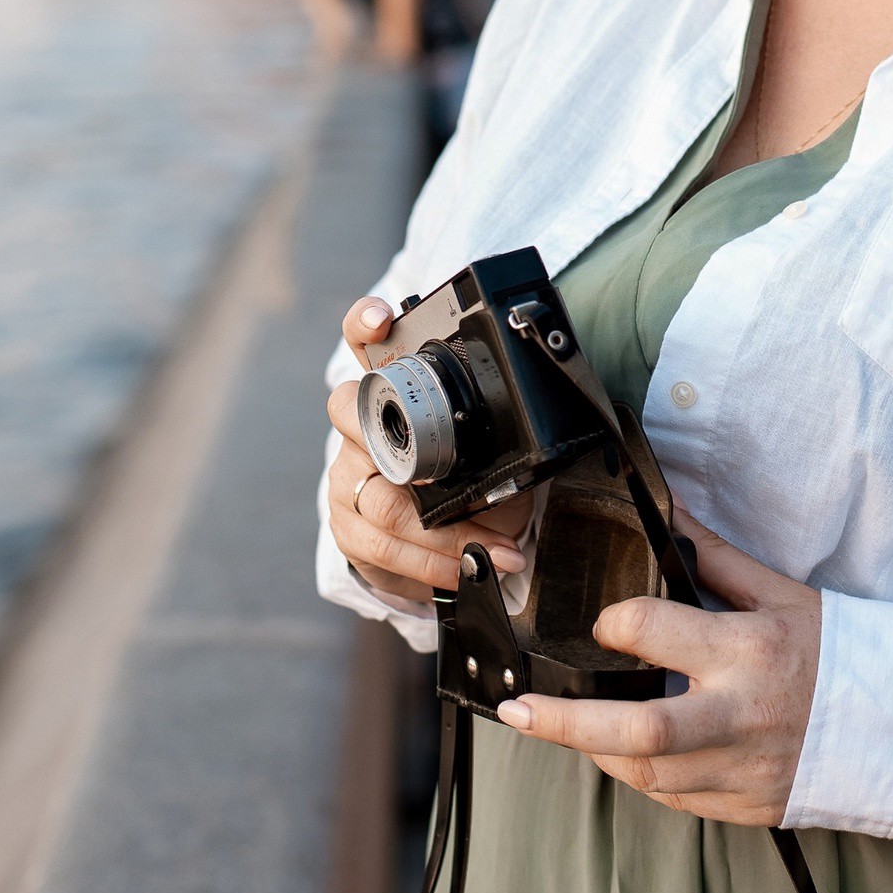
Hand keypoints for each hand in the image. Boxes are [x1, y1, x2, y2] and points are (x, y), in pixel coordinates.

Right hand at [326, 295, 532, 602]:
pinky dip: (430, 565)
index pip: (365, 341)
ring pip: (379, 502)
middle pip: (352, 417)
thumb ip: (503, 438)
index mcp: (391, 390)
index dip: (366, 322)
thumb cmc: (461, 475)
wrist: (424, 532)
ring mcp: (347, 473)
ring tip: (493, 552)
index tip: (381, 319)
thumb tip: (547, 455)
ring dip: (443, 538)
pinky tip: (464, 573)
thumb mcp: (487, 449)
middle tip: (444, 477)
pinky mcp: (346, 524)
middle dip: (404, 451)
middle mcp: (358, 425)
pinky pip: (380, 547)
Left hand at [496, 510, 821, 826]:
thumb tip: (670, 508)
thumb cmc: (839, 651)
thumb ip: (716, 558)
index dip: (618, 623)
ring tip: (556, 725)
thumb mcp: (781, 592)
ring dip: (593, 750)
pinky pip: (674, 798)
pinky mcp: (746, 806)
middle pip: (638, 731)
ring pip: (646, 775)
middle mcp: (741, 715)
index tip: (607, 622)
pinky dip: (639, 775)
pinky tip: (616, 752)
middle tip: (518, 709)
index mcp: (749, 650)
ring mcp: (742, 769)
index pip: (657, 633)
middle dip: (567, 722)